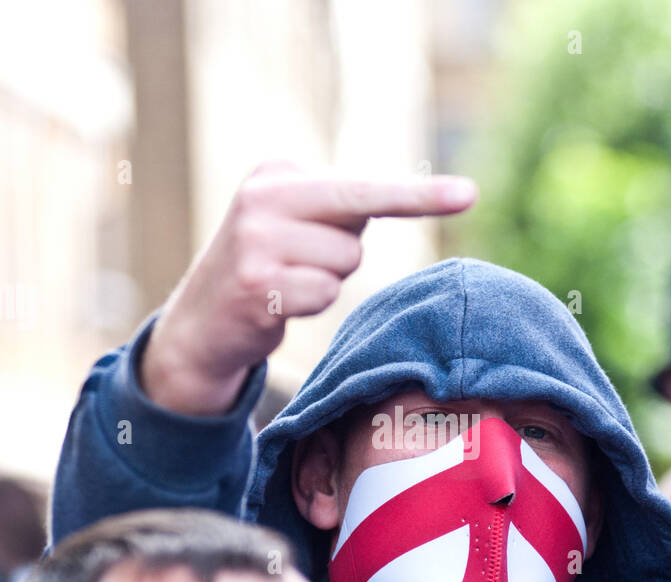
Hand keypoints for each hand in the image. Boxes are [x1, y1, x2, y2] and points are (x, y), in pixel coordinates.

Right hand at [143, 161, 476, 414]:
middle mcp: (262, 198)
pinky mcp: (254, 285)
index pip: (364, 185)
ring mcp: (254, 242)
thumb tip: (415, 193)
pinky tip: (277, 301)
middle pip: (356, 230)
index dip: (419, 194)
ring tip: (287, 280)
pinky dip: (310, 303)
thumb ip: (343, 205)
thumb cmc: (270, 263)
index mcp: (277, 172)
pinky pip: (322, 295)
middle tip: (303, 259)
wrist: (201, 321)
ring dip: (326, 280)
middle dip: (345, 249)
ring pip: (344, 264)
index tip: (469, 196)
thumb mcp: (296, 217)